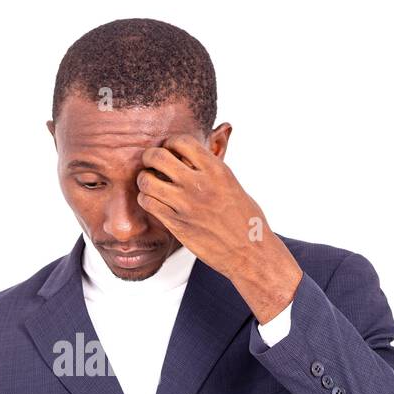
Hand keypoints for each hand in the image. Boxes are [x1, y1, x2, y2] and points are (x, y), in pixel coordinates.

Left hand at [136, 133, 302, 323]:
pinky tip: (154, 202)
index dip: (170, 143)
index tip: (171, 151)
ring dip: (144, 180)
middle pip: (158, 156)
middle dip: (150, 157)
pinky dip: (146, 199)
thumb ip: (210, 169)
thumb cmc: (245, 218)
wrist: (249, 251)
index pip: (182, 141)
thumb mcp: (231, 183)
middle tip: (152, 164)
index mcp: (216, 169)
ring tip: (151, 184)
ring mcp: (185, 204)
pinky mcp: (176, 224)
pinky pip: (148, 203)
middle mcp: (199, 184)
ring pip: (146, 180)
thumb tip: (195, 156)